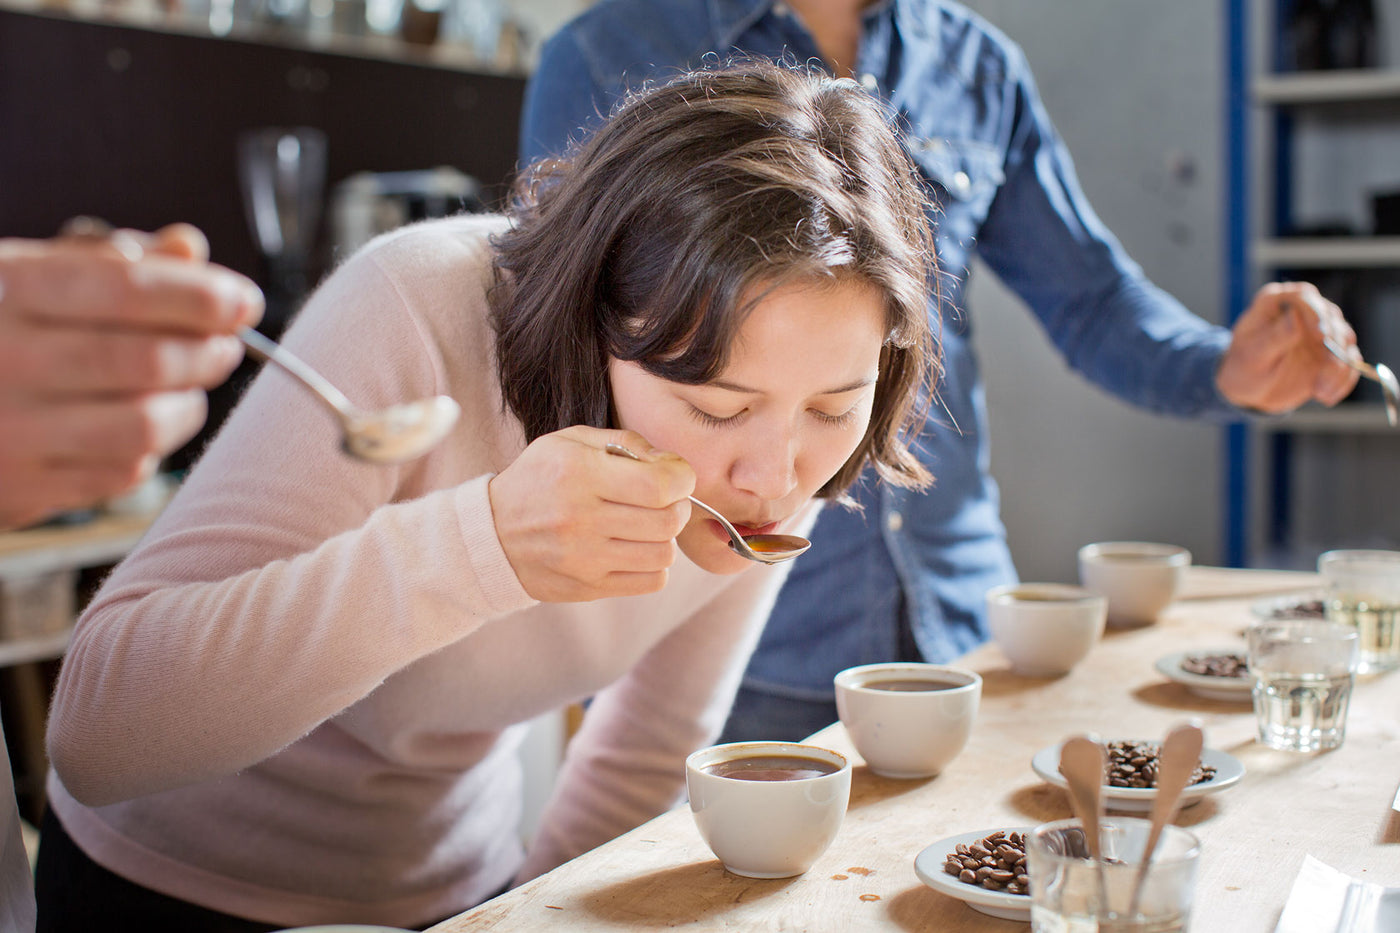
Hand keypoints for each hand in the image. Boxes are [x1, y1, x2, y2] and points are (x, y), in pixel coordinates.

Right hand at [0, 224, 263, 528]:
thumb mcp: (29, 276)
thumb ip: (109, 258)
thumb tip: (188, 246)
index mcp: (7, 291)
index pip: (126, 289)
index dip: (200, 296)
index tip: (243, 301)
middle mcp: (5, 360)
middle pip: (149, 361)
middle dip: (209, 352)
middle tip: (225, 346)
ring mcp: (11, 430)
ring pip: (146, 424)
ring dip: (189, 404)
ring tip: (189, 386)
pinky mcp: (23, 489)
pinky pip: (123, 472)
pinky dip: (151, 448)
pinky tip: (141, 425)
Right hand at [487, 426, 694, 601]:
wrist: (492, 533)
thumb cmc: (539, 480)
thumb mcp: (570, 442)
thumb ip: (624, 443)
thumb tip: (670, 463)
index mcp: (579, 474)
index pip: (660, 485)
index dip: (682, 478)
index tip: (675, 475)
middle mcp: (581, 519)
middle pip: (668, 521)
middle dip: (679, 505)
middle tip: (665, 499)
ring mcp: (584, 559)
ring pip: (663, 554)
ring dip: (665, 536)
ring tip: (647, 524)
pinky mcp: (587, 587)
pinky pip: (651, 581)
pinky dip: (654, 564)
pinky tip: (636, 548)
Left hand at [1216, 281, 1359, 412]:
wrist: (1248, 390)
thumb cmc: (1243, 368)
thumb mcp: (1254, 356)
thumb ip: (1275, 337)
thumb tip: (1296, 317)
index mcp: (1275, 302)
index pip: (1303, 296)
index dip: (1316, 313)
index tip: (1321, 336)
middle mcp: (1301, 311)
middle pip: (1330, 316)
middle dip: (1335, 341)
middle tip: (1328, 367)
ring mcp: (1319, 330)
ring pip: (1344, 338)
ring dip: (1340, 365)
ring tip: (1320, 392)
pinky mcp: (1331, 352)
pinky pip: (1349, 361)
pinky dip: (1344, 379)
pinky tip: (1326, 396)